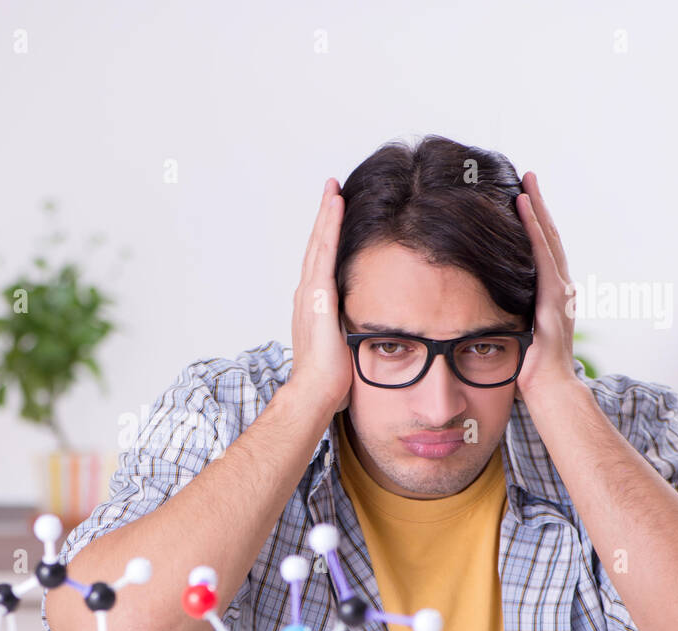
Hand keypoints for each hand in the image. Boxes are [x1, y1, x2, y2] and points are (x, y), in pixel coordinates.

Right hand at [289, 178, 351, 414]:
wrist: (315, 393)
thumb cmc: (329, 381)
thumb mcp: (344, 349)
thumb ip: (351, 333)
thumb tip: (371, 334)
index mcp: (313, 307)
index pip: (321, 265)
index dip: (326, 240)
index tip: (335, 219)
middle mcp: (306, 295)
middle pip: (316, 247)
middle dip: (323, 218)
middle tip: (331, 190)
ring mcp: (309, 293)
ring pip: (318, 244)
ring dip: (325, 215)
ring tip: (332, 189)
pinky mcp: (318, 294)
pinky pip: (324, 252)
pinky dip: (328, 226)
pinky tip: (334, 206)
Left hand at [514, 171, 580, 402]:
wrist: (550, 392)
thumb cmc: (530, 371)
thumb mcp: (517, 335)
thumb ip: (509, 316)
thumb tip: (487, 307)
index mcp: (551, 296)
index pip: (542, 252)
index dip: (534, 224)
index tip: (522, 199)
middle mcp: (561, 289)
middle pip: (548, 238)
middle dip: (538, 206)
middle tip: (527, 176)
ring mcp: (560, 293)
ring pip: (548, 242)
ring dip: (537, 211)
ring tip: (526, 184)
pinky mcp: (553, 300)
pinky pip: (543, 258)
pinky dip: (534, 232)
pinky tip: (524, 211)